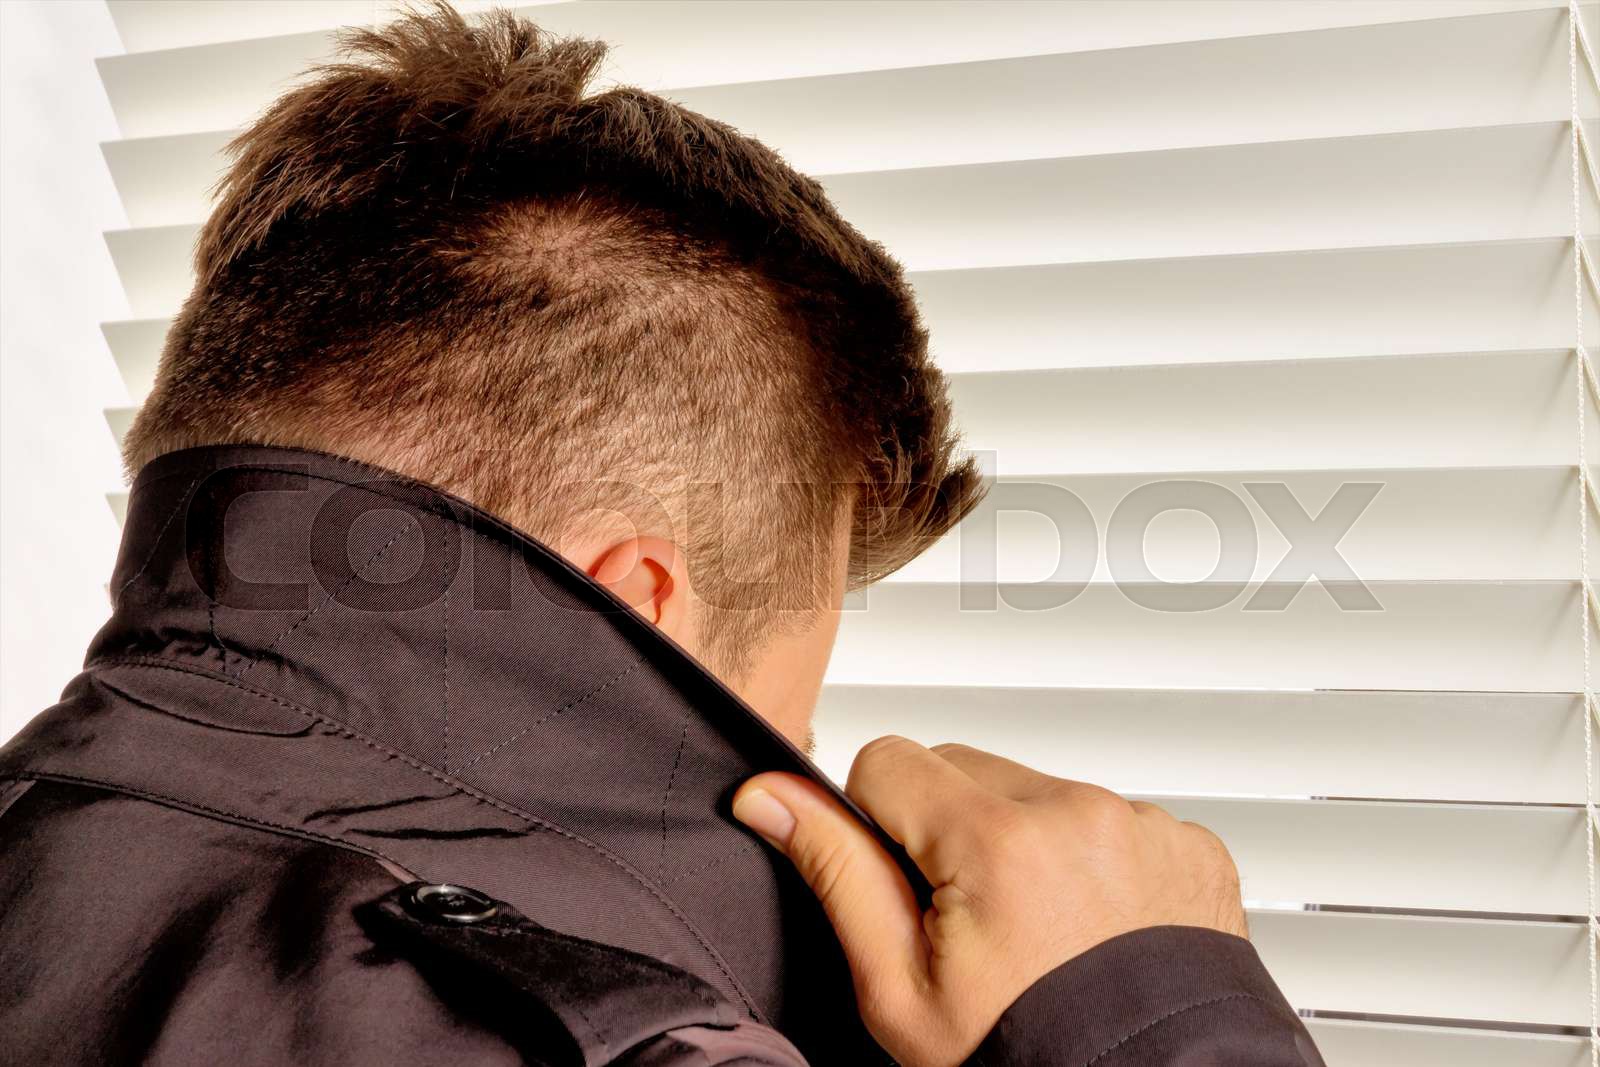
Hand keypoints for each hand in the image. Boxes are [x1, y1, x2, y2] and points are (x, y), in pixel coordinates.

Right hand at [732, 737, 1247, 1066]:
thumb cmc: (1026, 1058)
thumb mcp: (899, 987)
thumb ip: (835, 871)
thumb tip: (770, 797)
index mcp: (998, 840)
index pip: (887, 760)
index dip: (876, 824)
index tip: (905, 888)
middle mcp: (1078, 812)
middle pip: (963, 769)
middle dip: (948, 828)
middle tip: (967, 920)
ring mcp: (1142, 825)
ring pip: (1034, 790)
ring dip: (1020, 840)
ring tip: (1035, 930)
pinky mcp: (1188, 844)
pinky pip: (1107, 817)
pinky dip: (1090, 859)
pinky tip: (1089, 927)